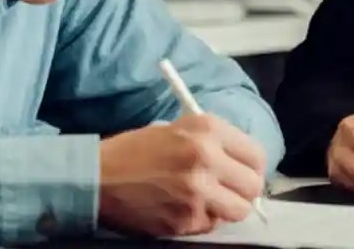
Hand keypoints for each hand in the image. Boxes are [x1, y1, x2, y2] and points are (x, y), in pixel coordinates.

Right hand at [98, 114, 266, 236]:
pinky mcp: (186, 219)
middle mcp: (207, 158)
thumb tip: (241, 164)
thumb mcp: (177, 129)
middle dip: (244, 190)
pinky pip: (212, 224)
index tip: (245, 173)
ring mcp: (198, 192)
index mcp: (207, 129)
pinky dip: (203, 219)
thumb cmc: (135, 150)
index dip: (252, 167)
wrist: (97, 177)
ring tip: (210, 202)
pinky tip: (184, 208)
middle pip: (253, 185)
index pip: (256, 154)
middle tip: (230, 191)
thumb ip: (212, 142)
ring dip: (228, 208)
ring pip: (239, 210)